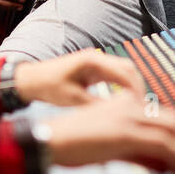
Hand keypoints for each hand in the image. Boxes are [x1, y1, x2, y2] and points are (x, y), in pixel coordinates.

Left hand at [14, 49, 145, 106]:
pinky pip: (115, 75)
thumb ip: (96, 106)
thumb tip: (119, 116)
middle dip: (139, 88)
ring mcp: (96, 62)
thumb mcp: (72, 100)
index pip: (125, 73)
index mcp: (92, 61)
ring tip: (137, 107)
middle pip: (129, 69)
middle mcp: (97, 57)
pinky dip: (124, 87)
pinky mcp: (94, 68)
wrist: (32, 79)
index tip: (140, 108)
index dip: (136, 91)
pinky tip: (125, 102)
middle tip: (143, 108)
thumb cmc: (48, 87)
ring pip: (124, 71)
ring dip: (132, 87)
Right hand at [44, 92, 174, 173]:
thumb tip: (157, 164)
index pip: (161, 116)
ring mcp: (129, 118)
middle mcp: (130, 106)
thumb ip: (134, 152)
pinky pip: (162, 145)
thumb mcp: (109, 145)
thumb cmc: (72, 144)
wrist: (50, 140)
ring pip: (171, 132)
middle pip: (172, 121)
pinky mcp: (126, 134)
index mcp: (124, 103)